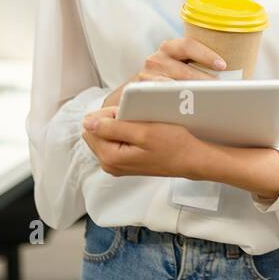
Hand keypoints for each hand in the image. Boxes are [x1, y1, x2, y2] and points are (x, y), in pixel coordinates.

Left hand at [82, 108, 207, 177]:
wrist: (191, 159)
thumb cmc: (174, 146)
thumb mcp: (143, 132)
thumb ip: (112, 127)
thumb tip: (87, 122)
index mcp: (110, 157)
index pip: (92, 126)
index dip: (110, 114)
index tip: (130, 115)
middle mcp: (109, 164)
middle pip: (95, 132)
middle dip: (112, 121)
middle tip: (136, 121)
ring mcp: (116, 165)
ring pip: (105, 136)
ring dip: (119, 127)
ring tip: (141, 128)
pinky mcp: (124, 163)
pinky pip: (115, 142)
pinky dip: (125, 134)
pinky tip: (142, 135)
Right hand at [101, 37, 225, 107]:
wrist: (138, 93)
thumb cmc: (171, 81)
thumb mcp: (182, 67)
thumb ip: (200, 69)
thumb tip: (237, 79)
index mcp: (170, 48)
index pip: (188, 45)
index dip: (206, 55)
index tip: (222, 66)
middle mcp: (156, 59)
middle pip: (183, 70)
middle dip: (203, 82)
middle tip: (220, 93)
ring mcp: (145, 76)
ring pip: (170, 85)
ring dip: (188, 95)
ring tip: (205, 103)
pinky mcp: (138, 92)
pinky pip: (156, 98)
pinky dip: (170, 104)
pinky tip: (183, 112)